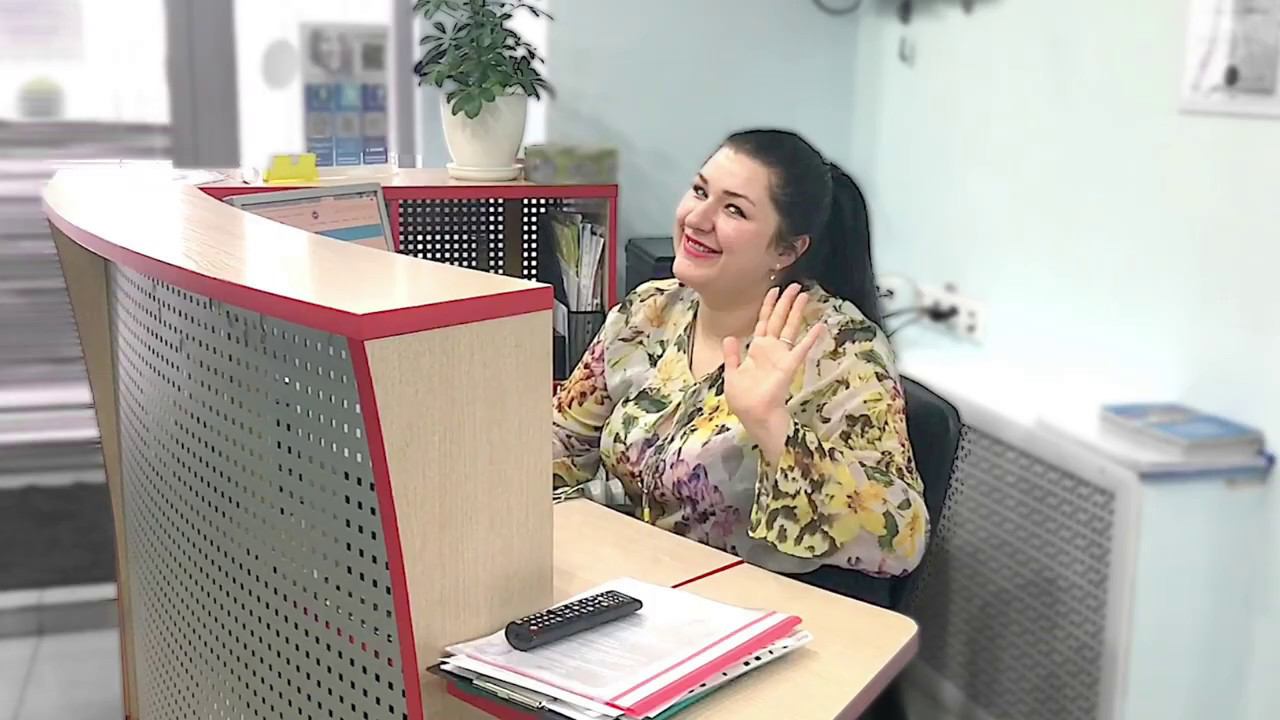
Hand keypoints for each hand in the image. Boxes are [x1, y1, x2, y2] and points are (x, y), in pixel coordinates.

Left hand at [724, 284, 824, 462]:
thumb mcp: (732, 375)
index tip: (774, 290)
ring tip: (805, 295)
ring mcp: (781, 356)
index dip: (768, 306)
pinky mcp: (788, 366)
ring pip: (790, 328)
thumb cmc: (744, 400)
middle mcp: (771, 350)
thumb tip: (730, 337)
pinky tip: (820, 326)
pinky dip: (811, 338)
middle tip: (795, 285)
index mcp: (756, 350)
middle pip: (779, 320)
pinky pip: (801, 349)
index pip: (763, 322)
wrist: (755, 416)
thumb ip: (732, 356)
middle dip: (786, 302)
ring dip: (797, 312)